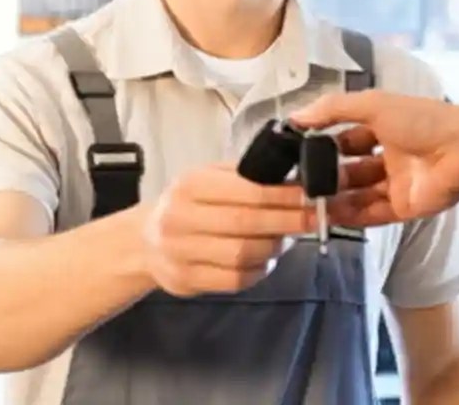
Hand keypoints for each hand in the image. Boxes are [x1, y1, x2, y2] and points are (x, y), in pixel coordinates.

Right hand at [140, 163, 313, 296]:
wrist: (144, 240)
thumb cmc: (187, 204)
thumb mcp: (208, 177)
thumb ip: (246, 176)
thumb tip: (296, 179)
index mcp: (190, 186)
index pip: (248, 192)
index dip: (284, 197)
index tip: (311, 196)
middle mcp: (180, 218)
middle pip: (247, 224)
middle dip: (288, 222)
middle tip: (315, 219)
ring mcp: (180, 253)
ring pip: (242, 255)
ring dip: (274, 248)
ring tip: (287, 238)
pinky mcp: (186, 281)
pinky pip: (234, 280)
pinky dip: (259, 271)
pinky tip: (266, 260)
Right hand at [288, 91, 458, 227]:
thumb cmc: (420, 120)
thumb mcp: (373, 104)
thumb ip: (333, 109)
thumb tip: (294, 117)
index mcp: (384, 128)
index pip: (346, 138)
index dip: (323, 145)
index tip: (295, 154)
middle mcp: (389, 156)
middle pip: (350, 170)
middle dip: (326, 176)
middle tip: (295, 184)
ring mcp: (396, 183)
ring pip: (358, 194)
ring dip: (334, 198)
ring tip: (305, 203)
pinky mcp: (404, 207)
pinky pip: (372, 213)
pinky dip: (350, 216)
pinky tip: (326, 216)